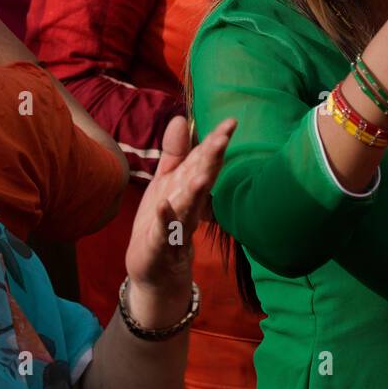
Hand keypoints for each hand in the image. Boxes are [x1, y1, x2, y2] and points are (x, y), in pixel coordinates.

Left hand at [123, 116, 234, 328]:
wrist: (156, 270)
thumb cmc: (163, 222)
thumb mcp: (166, 182)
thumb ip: (175, 152)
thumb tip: (180, 118)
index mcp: (188, 187)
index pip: (205, 162)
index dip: (216, 142)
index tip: (231, 122)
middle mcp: (188, 204)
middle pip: (202, 180)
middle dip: (212, 160)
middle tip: (224, 139)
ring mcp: (176, 226)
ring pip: (189, 206)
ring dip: (196, 192)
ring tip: (202, 176)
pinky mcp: (160, 246)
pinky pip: (163, 232)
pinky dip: (164, 219)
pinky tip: (162, 206)